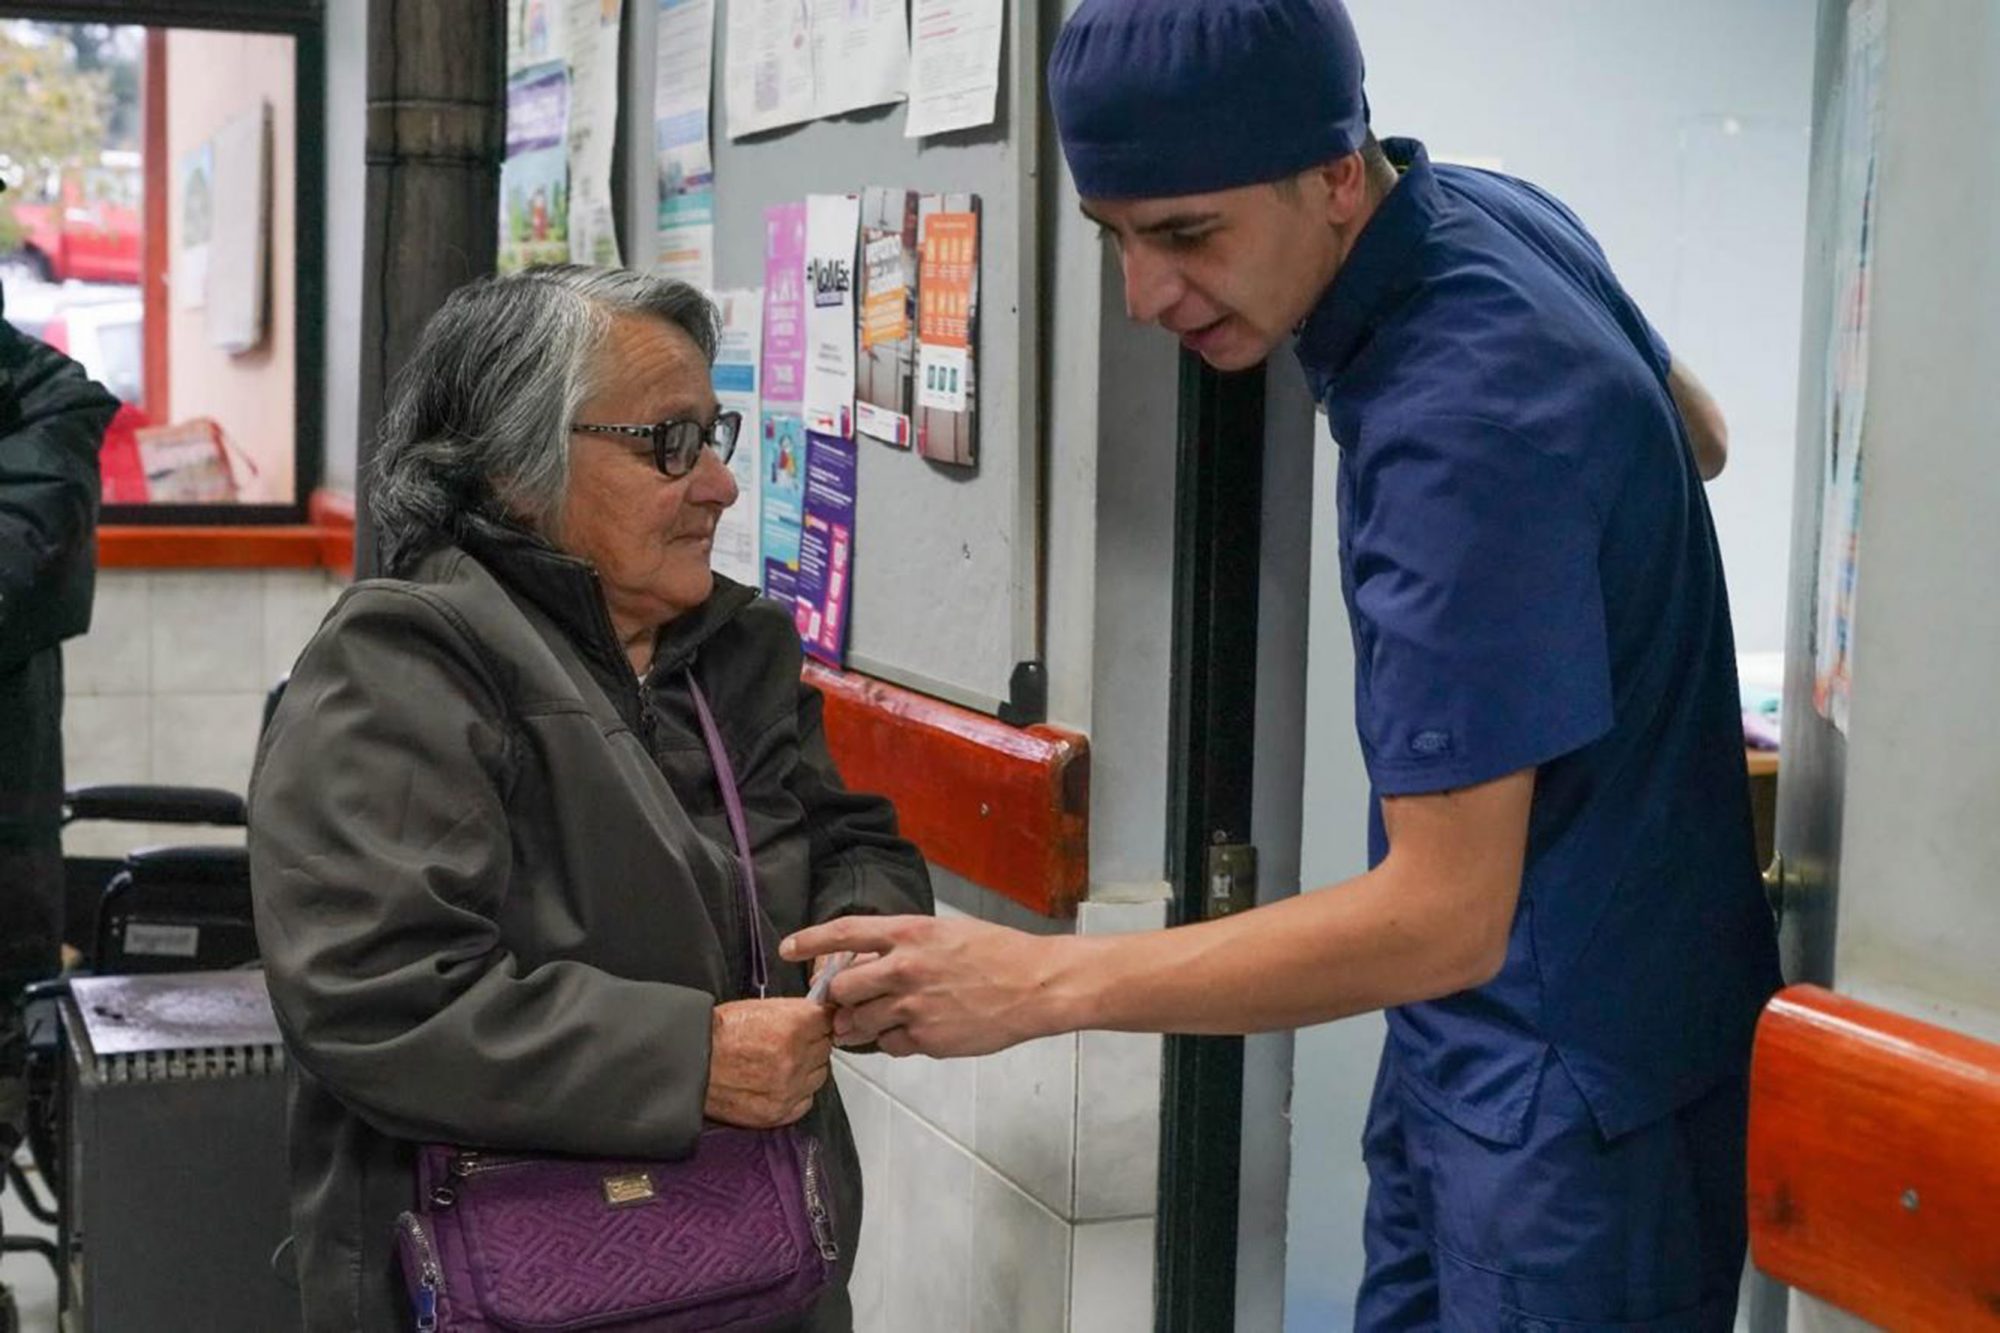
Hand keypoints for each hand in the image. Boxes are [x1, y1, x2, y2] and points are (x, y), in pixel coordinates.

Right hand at [704, 998, 832, 1127]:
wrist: (689, 1063)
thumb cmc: (717, 1033)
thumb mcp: (760, 1006)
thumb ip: (795, 1012)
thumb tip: (818, 1015)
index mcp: (793, 1026)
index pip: (827, 1021)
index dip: (818, 1020)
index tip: (814, 1022)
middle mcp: (795, 1059)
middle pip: (825, 1048)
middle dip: (812, 1043)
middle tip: (792, 1042)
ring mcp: (788, 1089)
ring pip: (819, 1075)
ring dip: (807, 1068)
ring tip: (782, 1063)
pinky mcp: (777, 1113)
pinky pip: (805, 1102)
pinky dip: (797, 1093)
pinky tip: (780, 1082)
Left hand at [780, 915, 1069, 1058]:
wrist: (1035, 985)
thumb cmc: (996, 953)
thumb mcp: (945, 934)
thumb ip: (904, 946)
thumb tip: (868, 962)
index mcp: (909, 934)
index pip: (842, 933)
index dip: (809, 941)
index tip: (788, 949)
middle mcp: (904, 968)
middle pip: (843, 988)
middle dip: (839, 998)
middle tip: (846, 1002)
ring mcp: (914, 1007)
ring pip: (859, 1023)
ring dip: (858, 1025)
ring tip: (872, 1021)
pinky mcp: (927, 1038)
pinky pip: (890, 1046)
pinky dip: (893, 1042)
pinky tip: (915, 1031)